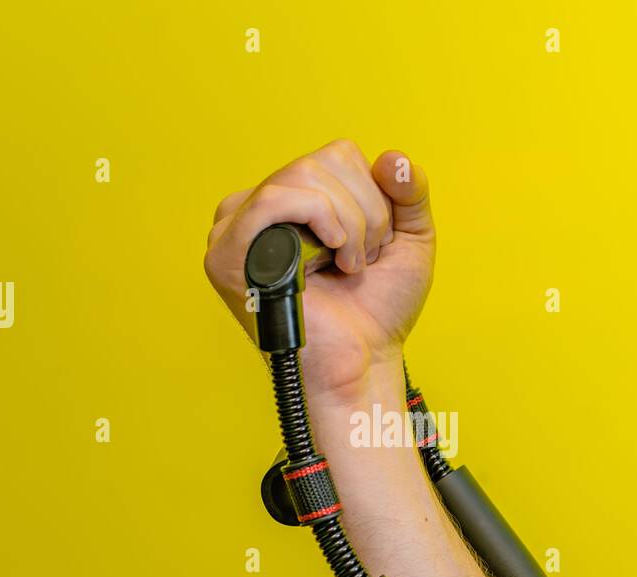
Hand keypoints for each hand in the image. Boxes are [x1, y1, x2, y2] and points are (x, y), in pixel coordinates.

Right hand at [203, 139, 435, 403]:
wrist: (364, 359)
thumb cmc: (377, 311)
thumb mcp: (409, 238)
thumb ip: (409, 191)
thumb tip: (393, 157)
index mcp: (292, 203)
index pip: (336, 156)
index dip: (372, 197)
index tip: (372, 248)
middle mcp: (258, 211)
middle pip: (321, 161)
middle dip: (363, 212)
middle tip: (361, 261)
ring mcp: (236, 229)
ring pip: (302, 176)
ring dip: (347, 224)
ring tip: (347, 266)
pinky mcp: (227, 253)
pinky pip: (274, 200)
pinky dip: (320, 220)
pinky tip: (330, 258)